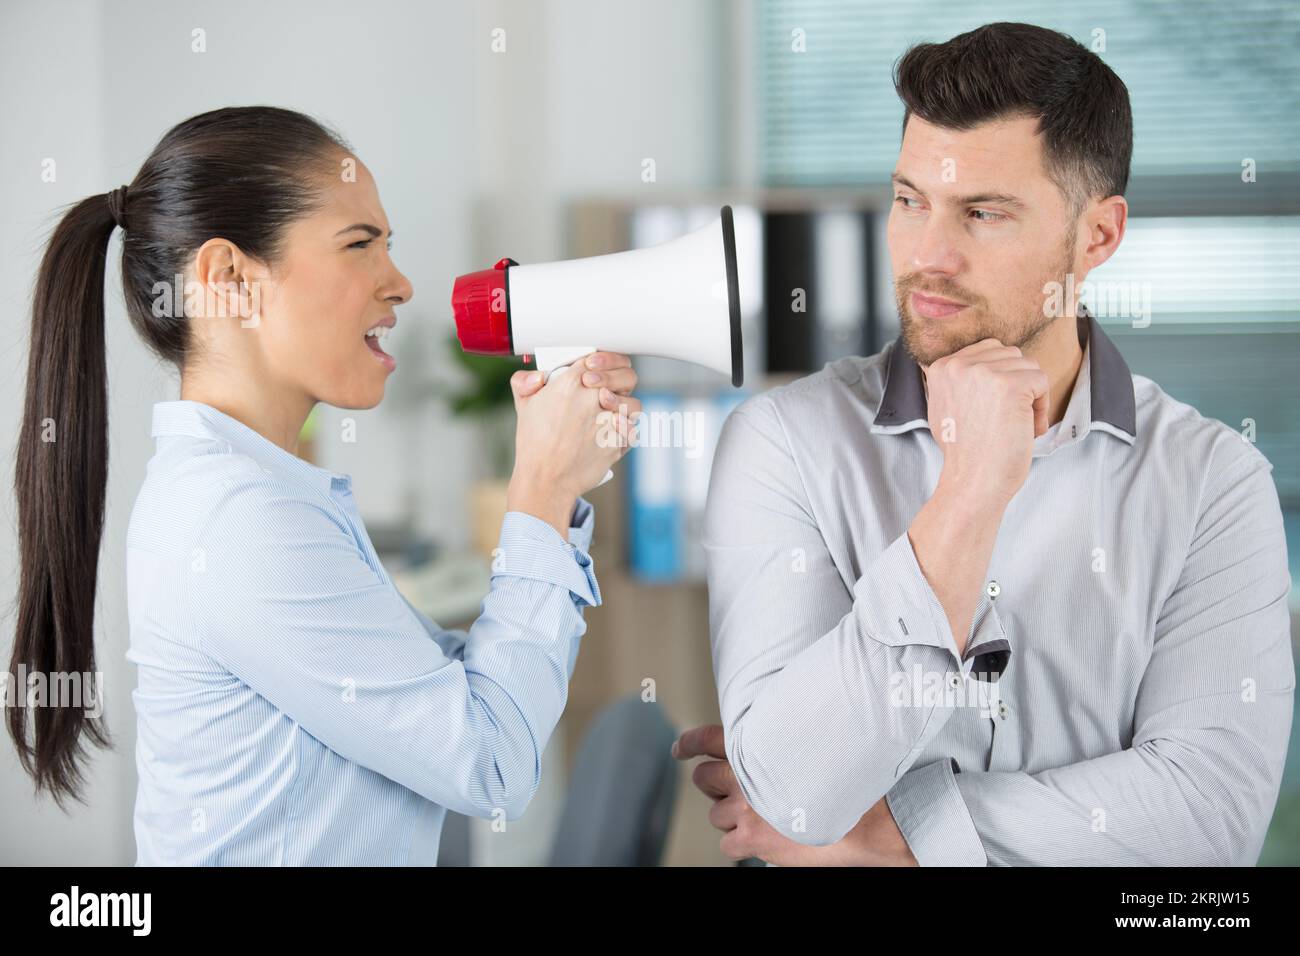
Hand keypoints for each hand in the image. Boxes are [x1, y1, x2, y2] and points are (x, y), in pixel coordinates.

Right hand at [507, 351, 639, 533]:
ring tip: (612, 412)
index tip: (597, 367)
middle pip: (625, 376)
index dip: (601, 360)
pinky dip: (626, 431)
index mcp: (570, 383)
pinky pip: (633, 431)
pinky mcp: (618, 442)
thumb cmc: (534, 445)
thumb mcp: (523, 406)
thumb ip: (526, 382)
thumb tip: (539, 375)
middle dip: (620, 378)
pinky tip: (614, 432)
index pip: (597, 358)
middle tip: (608, 389)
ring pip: (633, 404)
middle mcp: (593, 399)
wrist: (545, 480)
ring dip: (625, 407)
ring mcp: (608, 420)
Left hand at [671, 724, 917, 865]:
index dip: (689, 743)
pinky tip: (757, 840)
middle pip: (704, 778)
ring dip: (728, 815)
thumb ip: (781, 748)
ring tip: (754, 817)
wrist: (867, 820)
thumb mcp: (811, 750)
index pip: (708, 738)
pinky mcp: (751, 839)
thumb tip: (767, 752)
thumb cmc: (846, 784)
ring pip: (715, 814)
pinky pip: (727, 844)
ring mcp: (745, 809)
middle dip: (712, 784)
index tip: (680, 747)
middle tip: (727, 789)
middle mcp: (747, 775)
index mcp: (759, 748)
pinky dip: (738, 844)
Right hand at [921, 338, 1048, 505]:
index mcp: (942, 367)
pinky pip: (1041, 381)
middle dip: (1017, 385)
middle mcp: (959, 364)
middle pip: (1010, 355)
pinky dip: (1041, 407)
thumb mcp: (945, 406)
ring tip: (1016, 425)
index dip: (1000, 381)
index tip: (990, 412)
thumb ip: (958, 380)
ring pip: (1028, 367)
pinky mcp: (1010, 385)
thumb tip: (980, 362)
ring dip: (1031, 397)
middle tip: (1006, 420)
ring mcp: (984, 373)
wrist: (972, 482)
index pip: (989, 351)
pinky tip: (1027, 429)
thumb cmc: (965, 452)